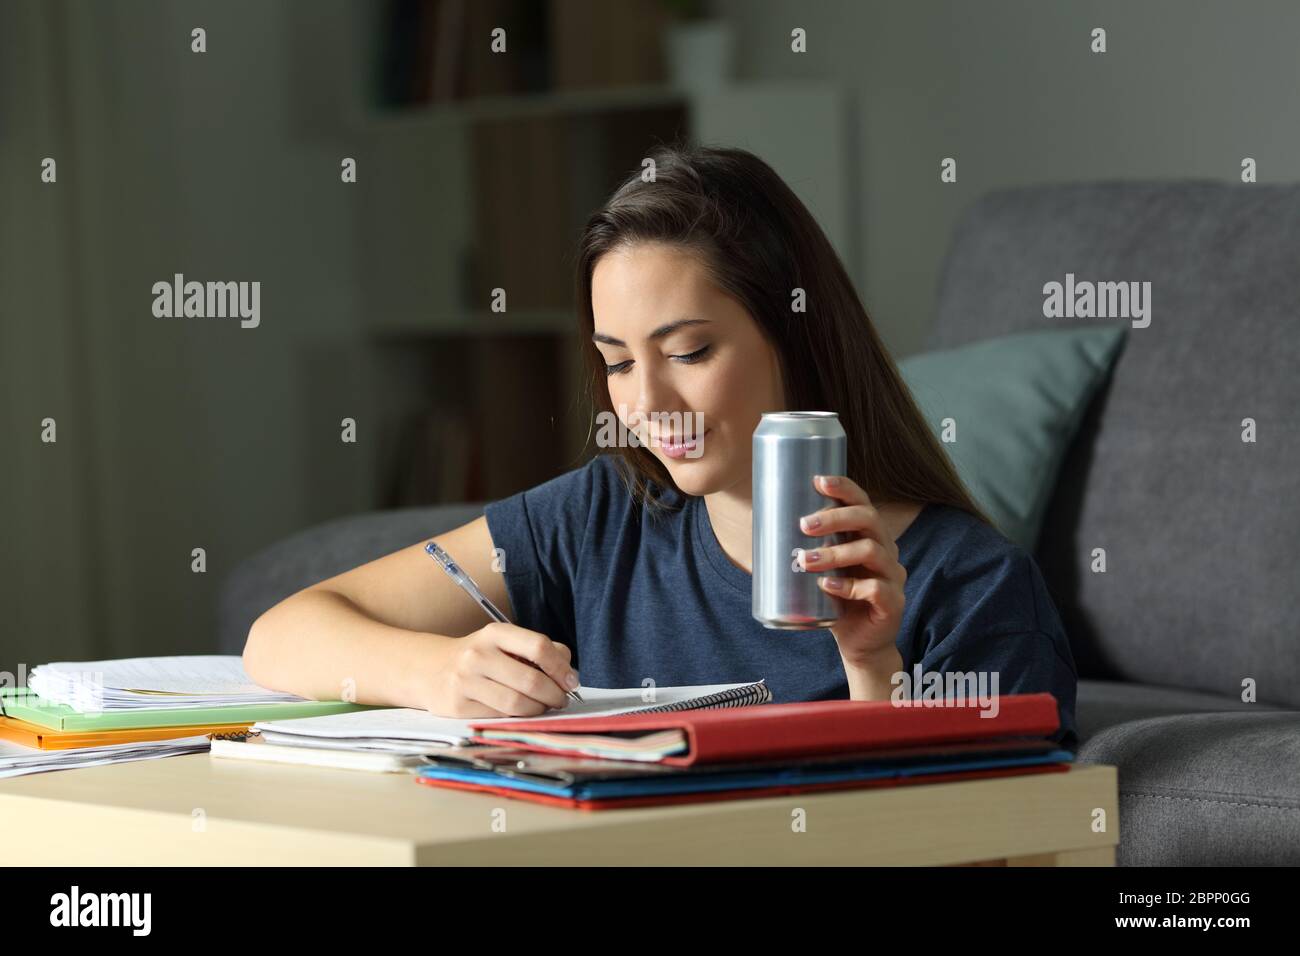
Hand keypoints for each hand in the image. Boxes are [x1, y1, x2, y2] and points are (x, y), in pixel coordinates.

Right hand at [424, 621, 579, 717]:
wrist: (431, 669)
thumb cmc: (480, 657)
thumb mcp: (505, 643)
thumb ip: (539, 651)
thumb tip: (568, 673)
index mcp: (495, 633)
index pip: (538, 647)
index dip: (561, 667)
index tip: (572, 681)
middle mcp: (478, 654)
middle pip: (531, 680)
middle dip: (554, 694)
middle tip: (561, 700)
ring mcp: (465, 681)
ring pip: (517, 703)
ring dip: (538, 709)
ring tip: (543, 707)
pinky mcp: (457, 706)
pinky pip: (499, 716)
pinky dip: (518, 718)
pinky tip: (522, 713)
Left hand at [797, 474, 907, 669]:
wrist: (859, 643)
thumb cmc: (835, 600)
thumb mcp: (821, 569)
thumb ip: (806, 548)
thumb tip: (761, 521)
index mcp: (870, 536)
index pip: (863, 502)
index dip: (844, 488)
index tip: (818, 481)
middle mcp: (886, 550)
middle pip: (869, 519)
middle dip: (835, 518)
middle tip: (804, 525)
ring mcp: (893, 576)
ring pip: (870, 551)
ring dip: (834, 553)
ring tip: (805, 561)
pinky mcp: (893, 602)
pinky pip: (875, 588)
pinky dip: (848, 586)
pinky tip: (826, 587)